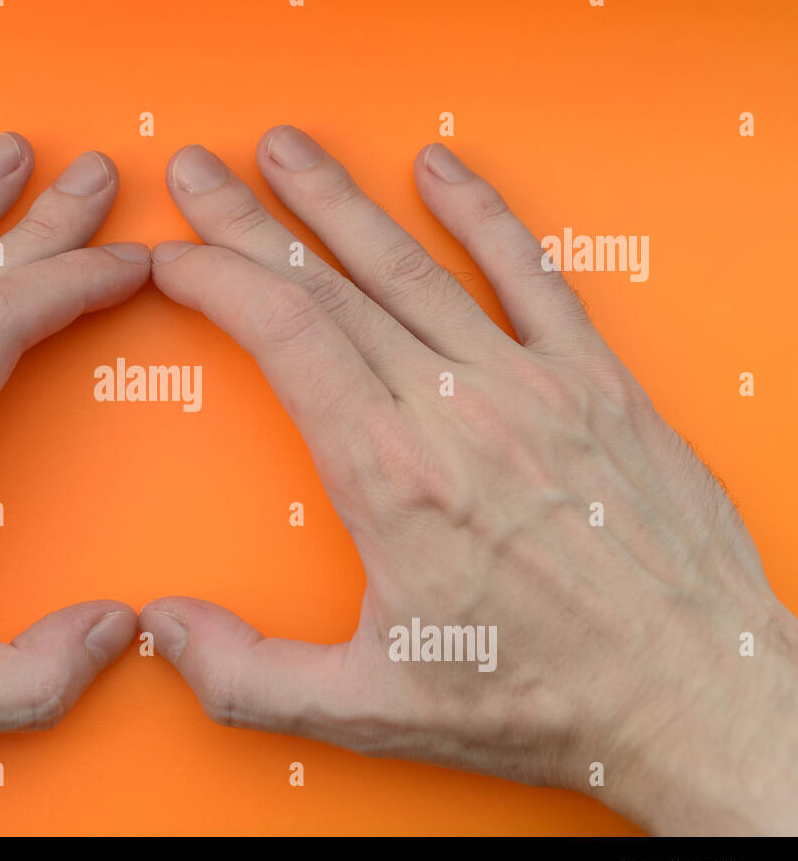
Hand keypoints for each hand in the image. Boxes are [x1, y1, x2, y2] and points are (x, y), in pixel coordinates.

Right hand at [140, 127, 797, 834]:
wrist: (694, 696)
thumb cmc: (543, 700)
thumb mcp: (372, 709)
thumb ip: (250, 675)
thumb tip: (167, 627)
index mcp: (391, 475)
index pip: (284, 334)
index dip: (219, 279)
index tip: (177, 256)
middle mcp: (456, 410)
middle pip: (329, 286)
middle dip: (251, 222)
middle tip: (201, 172)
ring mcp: (530, 386)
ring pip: (414, 266)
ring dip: (341, 201)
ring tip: (289, 150)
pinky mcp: (595, 383)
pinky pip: (530, 275)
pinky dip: (482, 215)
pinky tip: (441, 170)